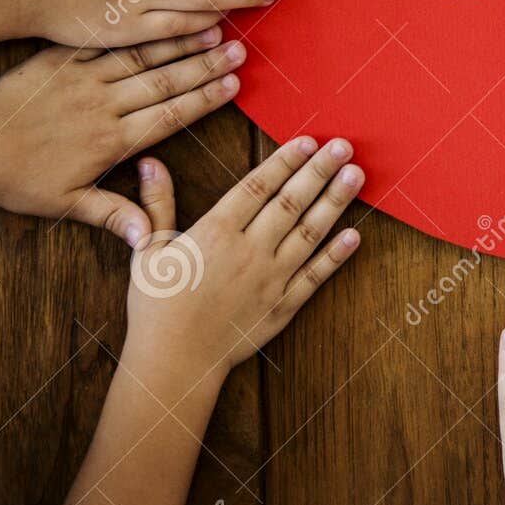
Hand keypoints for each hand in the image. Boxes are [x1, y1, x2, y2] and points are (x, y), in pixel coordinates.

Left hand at [0, 29, 245, 242]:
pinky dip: (137, 30)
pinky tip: (159, 15)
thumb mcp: (65, 205)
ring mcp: (85, 79)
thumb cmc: (18, 180)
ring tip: (213, 28)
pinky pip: (107, 41)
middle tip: (239, 52)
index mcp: (110, 142)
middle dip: (206, 66)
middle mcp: (105, 106)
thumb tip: (149, 240)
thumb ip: (112, 215)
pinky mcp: (64, 60)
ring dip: (180, 43)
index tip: (234, 86)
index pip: (169, 117)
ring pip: (142, 58)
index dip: (205, 100)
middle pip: (165, 83)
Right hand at [125, 139, 362, 379]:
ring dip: (335, 202)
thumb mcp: (148, 250)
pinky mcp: (282, 306)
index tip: (309, 140)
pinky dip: (336, 255)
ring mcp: (270, 279)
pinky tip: (355, 235)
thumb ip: (156, 203)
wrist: (173, 364)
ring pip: (309, 232)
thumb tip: (149, 161)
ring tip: (356, 175)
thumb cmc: (157, 308)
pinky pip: (315, 276)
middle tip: (344, 145)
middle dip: (319, 170)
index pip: (259, 186)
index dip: (285, 160)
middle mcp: (249, 250)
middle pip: (291, 202)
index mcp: (216, 232)